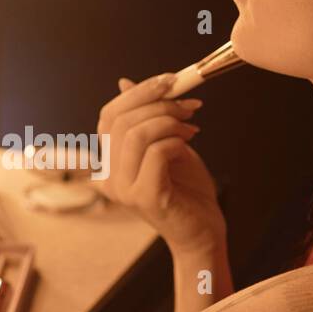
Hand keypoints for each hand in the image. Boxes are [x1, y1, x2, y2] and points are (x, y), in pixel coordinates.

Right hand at [95, 73, 225, 253]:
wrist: (204, 230)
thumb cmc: (187, 190)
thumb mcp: (167, 143)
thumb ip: (147, 118)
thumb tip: (124, 83)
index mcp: (110, 162)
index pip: (108, 116)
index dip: (137, 93)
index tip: (170, 81)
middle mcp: (109, 176)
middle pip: (121, 121)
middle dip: (159, 104)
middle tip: (189, 106)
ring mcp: (123, 189)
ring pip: (136, 134)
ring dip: (169, 122)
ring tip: (191, 129)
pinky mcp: (144, 197)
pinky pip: (156, 153)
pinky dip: (176, 142)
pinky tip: (188, 147)